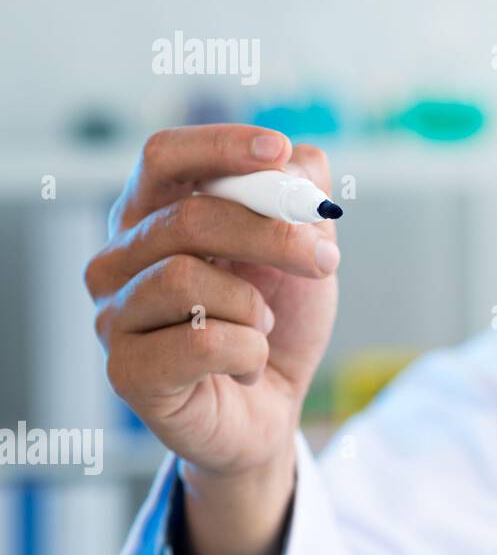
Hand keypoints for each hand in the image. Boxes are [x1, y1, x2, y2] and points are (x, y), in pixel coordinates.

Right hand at [85, 124, 338, 477]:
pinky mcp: (126, 370)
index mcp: (155, 214)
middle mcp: (119, 258)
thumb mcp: (302, 252)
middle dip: (271, 234)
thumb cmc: (274, 320)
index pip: (165, 156)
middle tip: (324, 259)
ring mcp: (114, 314)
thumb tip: (296, 161)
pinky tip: (248, 364)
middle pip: (186, 216)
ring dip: (253, 304)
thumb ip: (298, 199)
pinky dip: (248, 351)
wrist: (271, 408)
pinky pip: (199, 340)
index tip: (279, 149)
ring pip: (184, 277)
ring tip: (264, 325)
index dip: (220, 146)